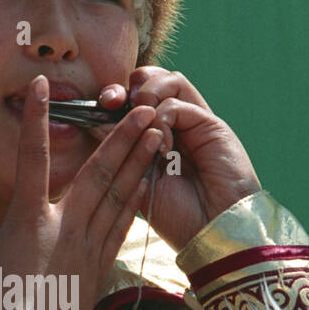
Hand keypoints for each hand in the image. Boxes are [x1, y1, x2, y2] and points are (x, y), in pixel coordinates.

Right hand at [0, 75, 163, 309]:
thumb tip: (3, 236)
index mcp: (26, 220)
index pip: (31, 159)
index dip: (36, 120)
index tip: (42, 87)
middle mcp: (63, 226)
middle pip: (98, 171)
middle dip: (122, 136)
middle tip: (144, 106)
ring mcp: (86, 247)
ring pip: (118, 195)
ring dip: (139, 162)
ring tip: (157, 133)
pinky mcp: (100, 268)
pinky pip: (122, 226)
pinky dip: (135, 200)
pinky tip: (148, 182)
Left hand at [93, 68, 261, 251]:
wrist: (211, 231)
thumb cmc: (176, 215)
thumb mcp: (137, 180)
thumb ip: (122, 150)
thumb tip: (96, 122)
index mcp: (158, 135)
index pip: (134, 97)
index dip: (115, 95)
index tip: (100, 106)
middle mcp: (178, 124)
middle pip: (153, 78)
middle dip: (129, 86)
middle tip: (113, 103)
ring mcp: (195, 123)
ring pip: (170, 81)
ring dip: (147, 94)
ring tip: (141, 122)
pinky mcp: (212, 126)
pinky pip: (179, 104)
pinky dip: (164, 119)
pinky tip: (163, 147)